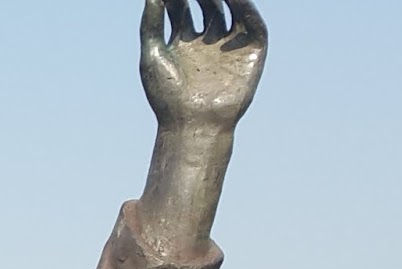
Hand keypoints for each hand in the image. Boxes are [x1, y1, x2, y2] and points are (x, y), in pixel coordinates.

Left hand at [141, 1, 267, 132]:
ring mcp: (227, 45)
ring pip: (227, 9)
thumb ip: (151, 23)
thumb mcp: (153, 55)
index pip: (181, 8)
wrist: (193, 125)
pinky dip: (245, 6)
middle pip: (205, 4)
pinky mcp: (249, 51)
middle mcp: (205, 42)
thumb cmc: (167, 97)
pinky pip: (250, 22)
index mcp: (182, 44)